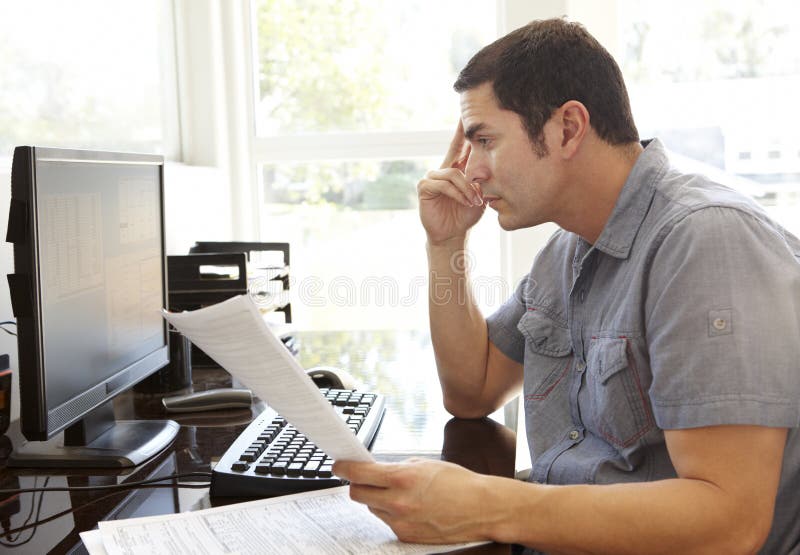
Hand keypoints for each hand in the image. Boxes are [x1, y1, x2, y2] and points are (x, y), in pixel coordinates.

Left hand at [333, 458, 492, 543]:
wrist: (481, 508)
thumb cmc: (457, 482)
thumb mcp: (424, 464)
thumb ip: (396, 467)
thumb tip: (374, 469)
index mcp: (402, 479)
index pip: (358, 474)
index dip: (344, 468)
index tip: (339, 465)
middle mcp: (398, 503)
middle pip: (357, 494)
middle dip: (358, 484)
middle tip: (365, 478)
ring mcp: (401, 523)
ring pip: (372, 508)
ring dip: (377, 499)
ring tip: (399, 493)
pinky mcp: (406, 537)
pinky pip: (387, 522)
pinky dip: (391, 513)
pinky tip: (409, 506)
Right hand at [417, 121, 484, 245]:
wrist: (452, 234)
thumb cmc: (465, 215)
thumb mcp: (479, 196)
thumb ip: (482, 181)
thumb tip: (490, 166)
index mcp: (457, 169)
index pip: (461, 145)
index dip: (464, 129)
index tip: (468, 112)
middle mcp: (443, 169)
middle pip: (454, 146)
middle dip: (461, 132)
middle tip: (467, 116)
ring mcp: (432, 177)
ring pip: (454, 173)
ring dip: (468, 188)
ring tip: (475, 202)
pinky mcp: (424, 187)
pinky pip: (444, 184)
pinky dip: (457, 194)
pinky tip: (465, 202)